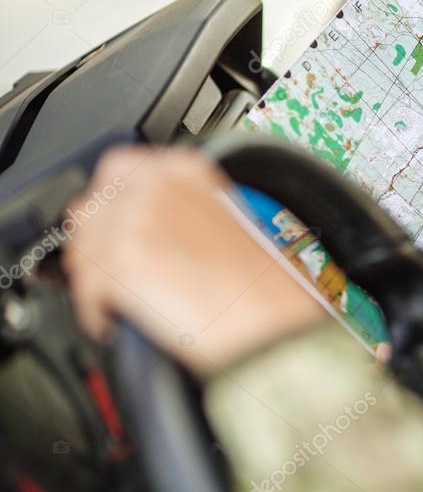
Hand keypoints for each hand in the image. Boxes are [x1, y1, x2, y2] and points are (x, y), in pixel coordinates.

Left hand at [63, 146, 326, 374]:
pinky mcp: (121, 259)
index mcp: (187, 169)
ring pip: (84, 250)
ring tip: (116, 303)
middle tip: (108, 271)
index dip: (110, 206)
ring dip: (95, 280)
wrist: (270, 322)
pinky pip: (85, 287)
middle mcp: (157, 184)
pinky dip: (96, 310)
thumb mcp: (224, 224)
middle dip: (95, 242)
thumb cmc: (261, 289)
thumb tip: (146, 228)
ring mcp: (135, 218)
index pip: (117, 169)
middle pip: (91, 208)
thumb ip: (178, 212)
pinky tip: (117, 321)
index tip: (111, 227)